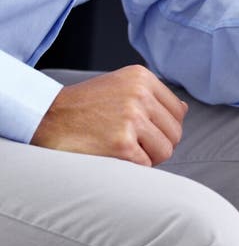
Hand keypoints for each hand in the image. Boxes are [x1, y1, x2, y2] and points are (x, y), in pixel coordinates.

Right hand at [30, 65, 187, 165]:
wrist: (48, 118)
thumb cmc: (85, 105)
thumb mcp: (121, 85)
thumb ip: (152, 96)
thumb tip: (183, 110)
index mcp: (142, 77)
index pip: (177, 110)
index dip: (165, 127)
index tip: (148, 132)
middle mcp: (140, 94)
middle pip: (175, 132)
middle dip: (159, 144)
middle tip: (137, 146)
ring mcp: (132, 118)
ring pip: (165, 150)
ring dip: (149, 157)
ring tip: (127, 152)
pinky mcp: (122, 144)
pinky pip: (147, 165)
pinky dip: (135, 168)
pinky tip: (117, 158)